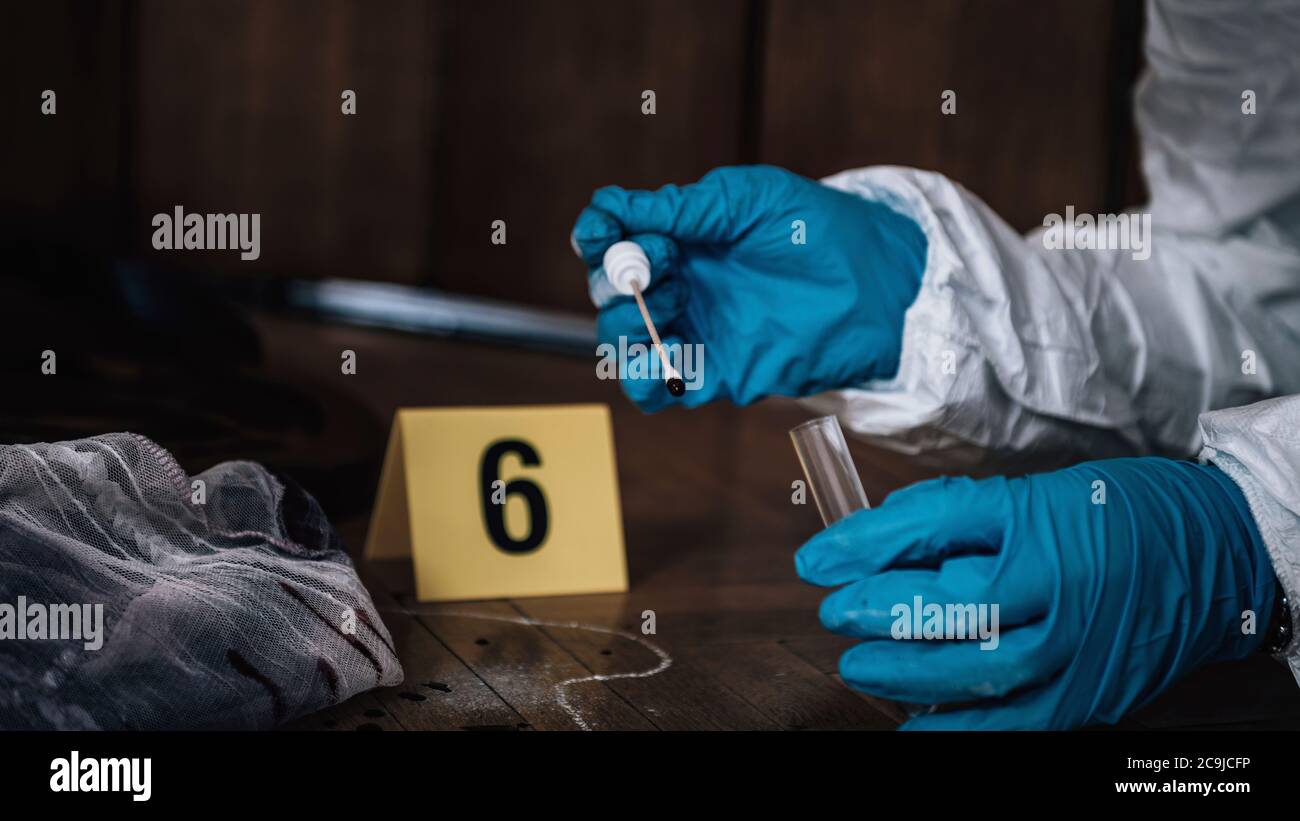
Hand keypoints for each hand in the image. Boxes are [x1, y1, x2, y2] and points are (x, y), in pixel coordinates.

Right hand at [571, 165, 926, 409]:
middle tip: (658, 264)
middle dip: (619, 276)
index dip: (600, 236)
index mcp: (684, 241)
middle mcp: (683, 288)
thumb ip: (681, 209)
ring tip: (667, 303)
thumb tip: (612, 206)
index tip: (603, 231)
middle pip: (613, 293)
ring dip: (625, 324)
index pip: (616, 242)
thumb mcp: (746, 200)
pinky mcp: (718, 374)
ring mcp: (698, 332)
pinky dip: (642, 378)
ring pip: (625, 342)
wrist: (877, 285)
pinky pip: (659, 389)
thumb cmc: (819, 231)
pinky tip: (656, 357)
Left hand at [795, 457, 1277, 728]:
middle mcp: (1054, 581)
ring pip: (974, 666)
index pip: (930, 526)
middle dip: (876, 608)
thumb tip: (879, 539)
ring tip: (859, 664)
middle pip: (946, 601)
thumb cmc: (1120, 513)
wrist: (1220, 552)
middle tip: (835, 610)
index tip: (817, 560)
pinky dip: (957, 728)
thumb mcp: (1036, 492)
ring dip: (903, 669)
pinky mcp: (1088, 691)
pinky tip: (913, 726)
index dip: (862, 543)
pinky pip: (1013, 721)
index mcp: (1036, 517)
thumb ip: (958, 517)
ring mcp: (1074, 644)